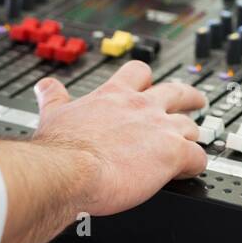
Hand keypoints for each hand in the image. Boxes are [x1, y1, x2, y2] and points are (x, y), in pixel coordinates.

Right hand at [31, 61, 208, 216]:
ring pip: (190, 125)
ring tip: (193, 144)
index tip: (150, 85)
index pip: (139, 72)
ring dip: (192, 135)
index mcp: (114, 95)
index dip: (147, 79)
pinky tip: (190, 170)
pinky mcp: (172, 153)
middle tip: (196, 101)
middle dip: (189, 97)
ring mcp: (160, 128)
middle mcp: (141, 107)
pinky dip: (196, 164)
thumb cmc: (60, 148)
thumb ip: (54, 97)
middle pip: (177, 92)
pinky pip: (197, 157)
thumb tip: (44, 86)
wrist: (68, 170)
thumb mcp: (54, 114)